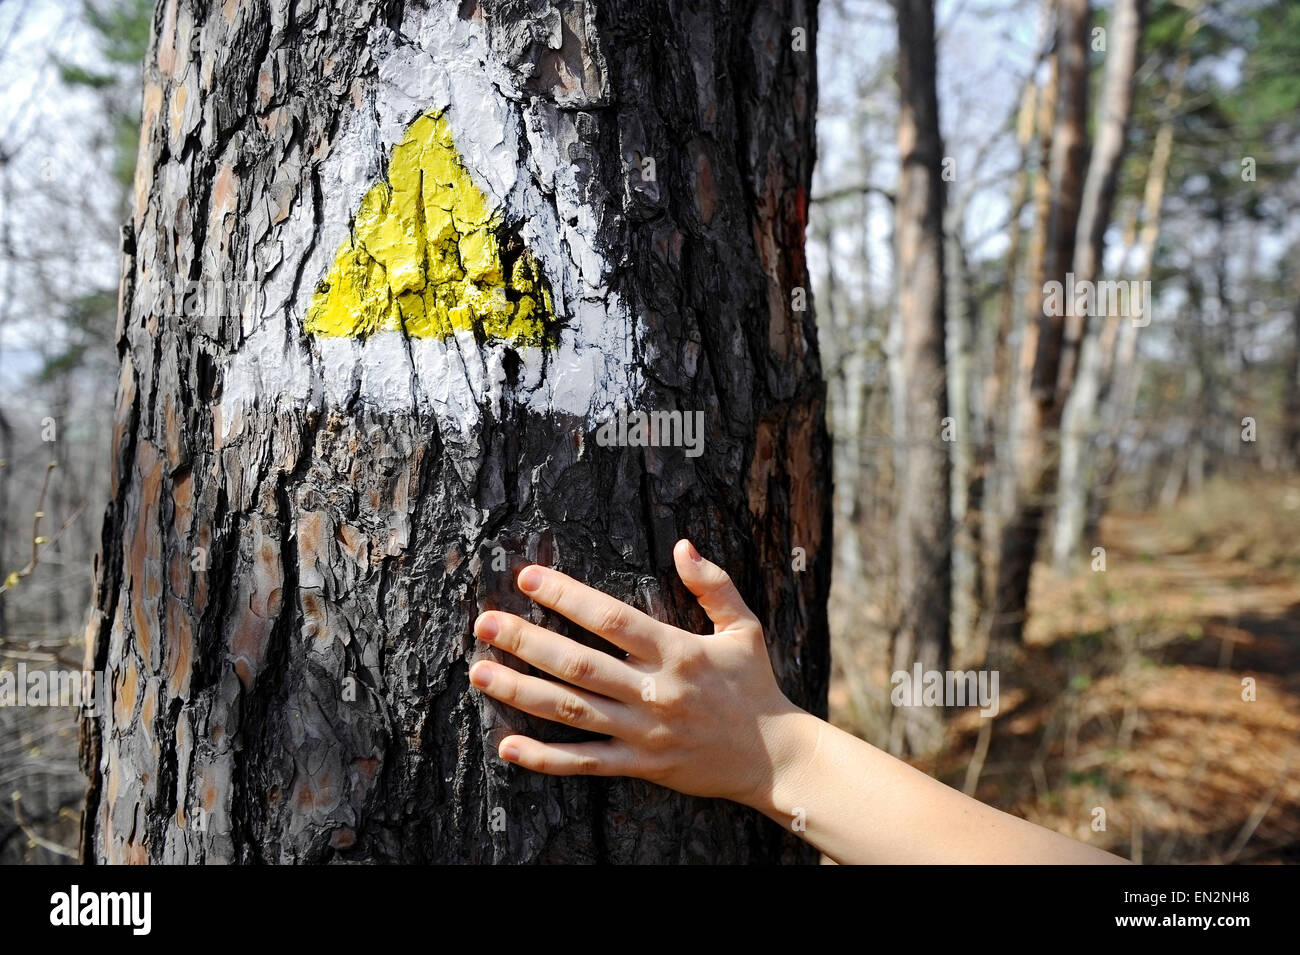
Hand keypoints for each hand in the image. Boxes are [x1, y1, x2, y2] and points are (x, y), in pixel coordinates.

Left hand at [468, 539, 810, 809]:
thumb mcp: (744, 628)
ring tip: (479, 673)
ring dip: (521, 692)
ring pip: (571, 712)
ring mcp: (644, 733)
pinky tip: (507, 746)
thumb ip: (713, 584)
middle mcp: (655, 692)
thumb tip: (683, 544)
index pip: (611, 620)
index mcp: (677, 652)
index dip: (567, 596)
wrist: (775, 757)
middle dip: (527, 642)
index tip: (528, 577)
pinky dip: (544, 759)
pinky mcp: (640, 766)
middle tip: (484, 623)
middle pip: (580, 665)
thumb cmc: (754, 686)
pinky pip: (584, 763)